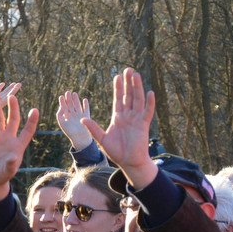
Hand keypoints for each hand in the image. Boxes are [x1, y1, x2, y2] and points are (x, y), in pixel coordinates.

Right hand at [0, 86, 38, 202]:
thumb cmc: (2, 175)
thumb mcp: (7, 171)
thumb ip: (11, 164)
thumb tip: (14, 158)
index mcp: (18, 144)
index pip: (27, 130)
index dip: (31, 121)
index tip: (35, 110)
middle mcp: (8, 137)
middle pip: (13, 120)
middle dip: (13, 108)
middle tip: (12, 97)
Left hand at [55, 91, 94, 150]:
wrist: (79, 137)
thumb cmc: (69, 131)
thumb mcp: (62, 123)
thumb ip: (59, 115)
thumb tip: (60, 108)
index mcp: (66, 116)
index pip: (64, 107)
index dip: (62, 102)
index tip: (61, 96)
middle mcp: (73, 114)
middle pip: (70, 104)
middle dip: (69, 98)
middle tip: (67, 92)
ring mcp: (80, 115)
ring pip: (77, 105)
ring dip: (76, 99)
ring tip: (74, 93)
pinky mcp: (86, 116)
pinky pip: (86, 109)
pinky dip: (86, 104)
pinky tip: (84, 100)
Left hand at [82, 68, 154, 186]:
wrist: (128, 162)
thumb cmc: (116, 151)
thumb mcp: (101, 139)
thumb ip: (93, 128)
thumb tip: (82, 119)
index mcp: (118, 117)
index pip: (117, 99)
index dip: (117, 88)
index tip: (116, 76)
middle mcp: (128, 116)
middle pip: (128, 96)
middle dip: (127, 83)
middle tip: (127, 69)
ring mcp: (136, 119)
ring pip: (137, 100)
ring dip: (136, 87)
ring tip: (135, 75)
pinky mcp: (143, 125)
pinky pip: (147, 112)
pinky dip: (149, 103)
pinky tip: (150, 93)